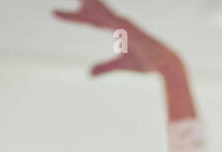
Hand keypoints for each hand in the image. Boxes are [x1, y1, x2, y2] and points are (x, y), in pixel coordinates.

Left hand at [54, 1, 180, 75]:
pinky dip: (103, 18)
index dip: (74, 16)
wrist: (165, 66)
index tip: (55, 13)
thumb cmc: (146, 63)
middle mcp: (120, 24)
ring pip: (102, 14)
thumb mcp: (120, 65)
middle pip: (95, 12)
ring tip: (79, 2)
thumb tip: (88, 74)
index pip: (91, 20)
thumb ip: (104, 68)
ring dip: (91, 7)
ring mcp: (126, 27)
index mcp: (116, 29)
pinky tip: (92, 13)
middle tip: (63, 6)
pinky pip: (114, 24)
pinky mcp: (132, 33)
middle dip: (82, 5)